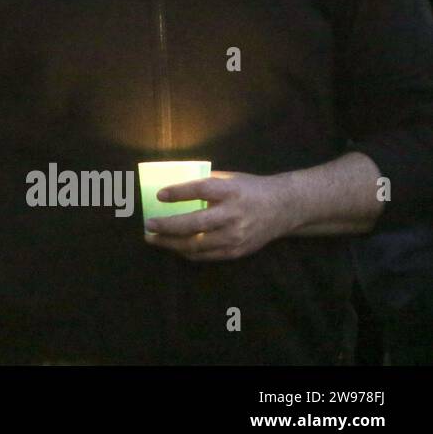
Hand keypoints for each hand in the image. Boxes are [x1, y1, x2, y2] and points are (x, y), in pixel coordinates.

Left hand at [144, 171, 293, 259]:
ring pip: (196, 244)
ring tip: (153, 238)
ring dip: (171, 243)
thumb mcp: (230, 178)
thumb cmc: (251, 189)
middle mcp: (233, 215)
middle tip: (148, 224)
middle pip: (194, 223)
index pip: (201, 190)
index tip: (159, 195)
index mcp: (231, 191)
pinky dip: (186, 251)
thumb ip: (205, 182)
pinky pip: (206, 255)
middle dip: (167, 226)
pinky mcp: (237, 251)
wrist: (285, 208)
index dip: (179, 193)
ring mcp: (236, 236)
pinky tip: (173, 246)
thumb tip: (173, 185)